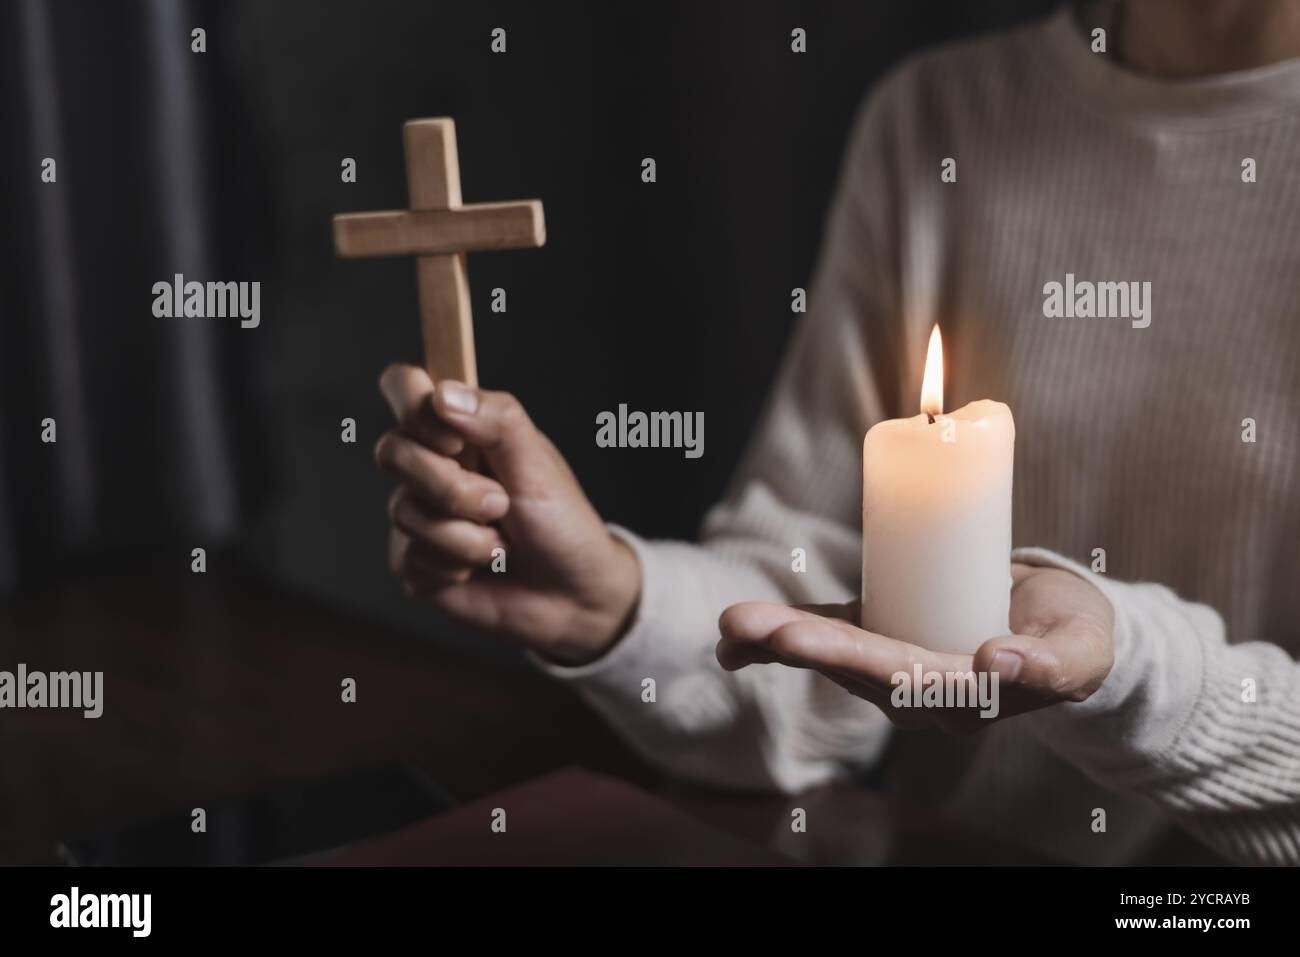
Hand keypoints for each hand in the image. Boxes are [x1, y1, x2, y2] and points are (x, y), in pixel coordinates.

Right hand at [375, 364, 640, 665]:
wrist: (572, 595)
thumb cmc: (560, 520)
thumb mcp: (537, 462)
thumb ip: (497, 419)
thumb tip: (442, 394)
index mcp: (458, 428)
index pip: (403, 385)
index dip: (414, 408)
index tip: (457, 440)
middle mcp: (428, 465)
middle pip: (391, 452)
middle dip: (452, 487)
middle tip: (500, 504)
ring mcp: (416, 513)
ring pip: (404, 511)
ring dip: (466, 534)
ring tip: (502, 542)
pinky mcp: (412, 561)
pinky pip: (410, 556)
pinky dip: (457, 564)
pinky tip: (483, 566)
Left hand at [716, 563, 1113, 730]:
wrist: (1062, 628)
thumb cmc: (1075, 636)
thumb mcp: (1080, 650)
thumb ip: (1053, 664)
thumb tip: (998, 660)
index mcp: (960, 697)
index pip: (896, 677)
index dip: (845, 656)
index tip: (796, 638)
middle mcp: (918, 692)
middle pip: (850, 667)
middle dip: (793, 645)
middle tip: (740, 625)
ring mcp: (895, 667)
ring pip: (832, 652)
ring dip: (775, 640)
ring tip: (727, 626)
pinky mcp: (884, 637)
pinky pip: (830, 637)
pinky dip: (781, 638)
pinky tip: (735, 636)